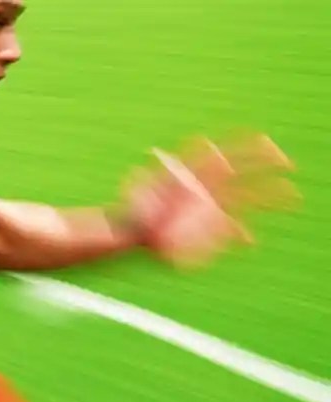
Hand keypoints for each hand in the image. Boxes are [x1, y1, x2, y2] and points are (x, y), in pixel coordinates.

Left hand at [119, 133, 299, 268]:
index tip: (264, 142)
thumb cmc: (135, 206)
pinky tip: (250, 239)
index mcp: (194, 173)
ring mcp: (209, 207)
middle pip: (242, 172)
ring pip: (246, 199)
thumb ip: (161, 171)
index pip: (225, 154)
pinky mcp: (207, 226)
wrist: (130, 230)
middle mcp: (206, 188)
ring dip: (269, 197)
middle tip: (286, 161)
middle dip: (264, 165)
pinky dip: (241, 233)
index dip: (244, 147)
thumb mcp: (144, 185)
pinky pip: (231, 227)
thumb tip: (173, 154)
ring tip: (291, 196)